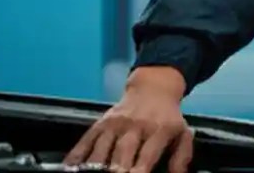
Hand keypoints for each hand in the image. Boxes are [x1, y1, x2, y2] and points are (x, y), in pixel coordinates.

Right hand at [65, 67, 192, 172]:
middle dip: (116, 170)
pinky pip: (85, 142)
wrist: (153, 89)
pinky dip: (76, 157)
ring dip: (95, 166)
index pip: (147, 154)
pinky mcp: (99, 124)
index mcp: (159, 130)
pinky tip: (70, 167)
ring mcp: (115, 125)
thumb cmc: (168, 118)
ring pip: (101, 149)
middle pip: (121, 152)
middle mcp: (135, 127)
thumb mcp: (182, 134)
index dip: (139, 169)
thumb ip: (182, 157)